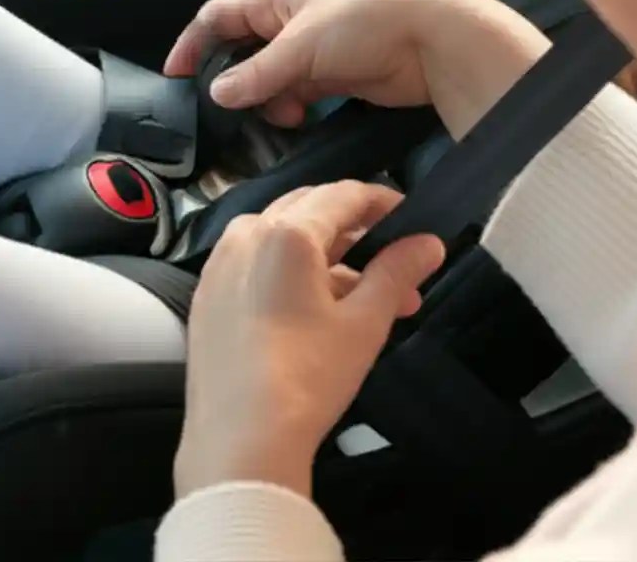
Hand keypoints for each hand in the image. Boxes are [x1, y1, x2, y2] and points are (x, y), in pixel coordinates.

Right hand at [164, 0, 550, 137]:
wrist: (430, 40)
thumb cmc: (366, 22)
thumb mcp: (302, 46)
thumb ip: (258, 73)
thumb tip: (219, 94)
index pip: (219, 17)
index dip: (195, 45)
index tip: (176, 76)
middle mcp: (290, 22)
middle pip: (244, 53)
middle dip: (235, 82)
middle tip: (229, 110)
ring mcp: (314, 51)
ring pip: (271, 81)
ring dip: (267, 101)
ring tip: (279, 116)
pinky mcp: (335, 78)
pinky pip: (298, 96)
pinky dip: (292, 109)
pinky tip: (298, 120)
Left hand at [173, 181, 445, 498]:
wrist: (239, 442)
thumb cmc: (309, 377)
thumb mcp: (365, 322)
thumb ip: (398, 271)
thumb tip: (430, 242)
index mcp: (286, 232)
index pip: (344, 194)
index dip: (383, 201)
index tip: (413, 221)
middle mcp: (245, 235)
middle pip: (309, 210)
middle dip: (357, 232)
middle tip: (395, 263)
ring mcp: (219, 266)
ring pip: (282, 238)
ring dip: (327, 257)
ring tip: (366, 299)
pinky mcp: (206, 298)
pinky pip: (256, 265)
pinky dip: (292, 274)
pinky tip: (318, 313)